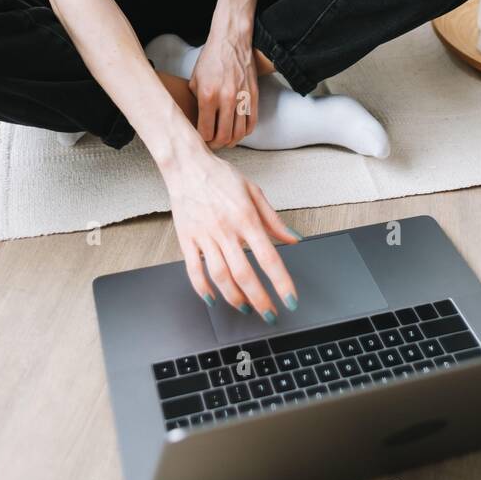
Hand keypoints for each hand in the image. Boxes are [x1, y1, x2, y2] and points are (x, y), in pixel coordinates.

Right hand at [164, 141, 299, 317]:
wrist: (187, 165)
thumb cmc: (221, 177)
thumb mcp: (254, 192)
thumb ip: (274, 220)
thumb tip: (294, 239)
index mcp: (246, 218)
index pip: (268, 257)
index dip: (281, 282)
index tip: (290, 299)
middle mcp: (225, 229)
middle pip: (244, 273)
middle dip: (260, 299)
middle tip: (270, 314)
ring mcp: (204, 235)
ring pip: (220, 275)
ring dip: (234, 297)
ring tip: (245, 308)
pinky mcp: (187, 239)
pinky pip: (194, 269)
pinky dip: (202, 288)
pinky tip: (212, 298)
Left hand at [188, 29, 258, 149]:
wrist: (231, 41)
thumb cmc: (210, 59)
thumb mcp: (194, 81)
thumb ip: (196, 103)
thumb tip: (196, 123)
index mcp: (208, 95)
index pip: (205, 131)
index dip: (202, 140)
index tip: (200, 140)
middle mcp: (226, 98)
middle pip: (223, 137)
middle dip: (216, 144)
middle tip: (212, 143)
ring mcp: (242, 98)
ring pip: (239, 134)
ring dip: (231, 141)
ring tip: (224, 139)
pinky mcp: (254, 96)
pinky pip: (251, 123)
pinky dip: (244, 132)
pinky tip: (237, 131)